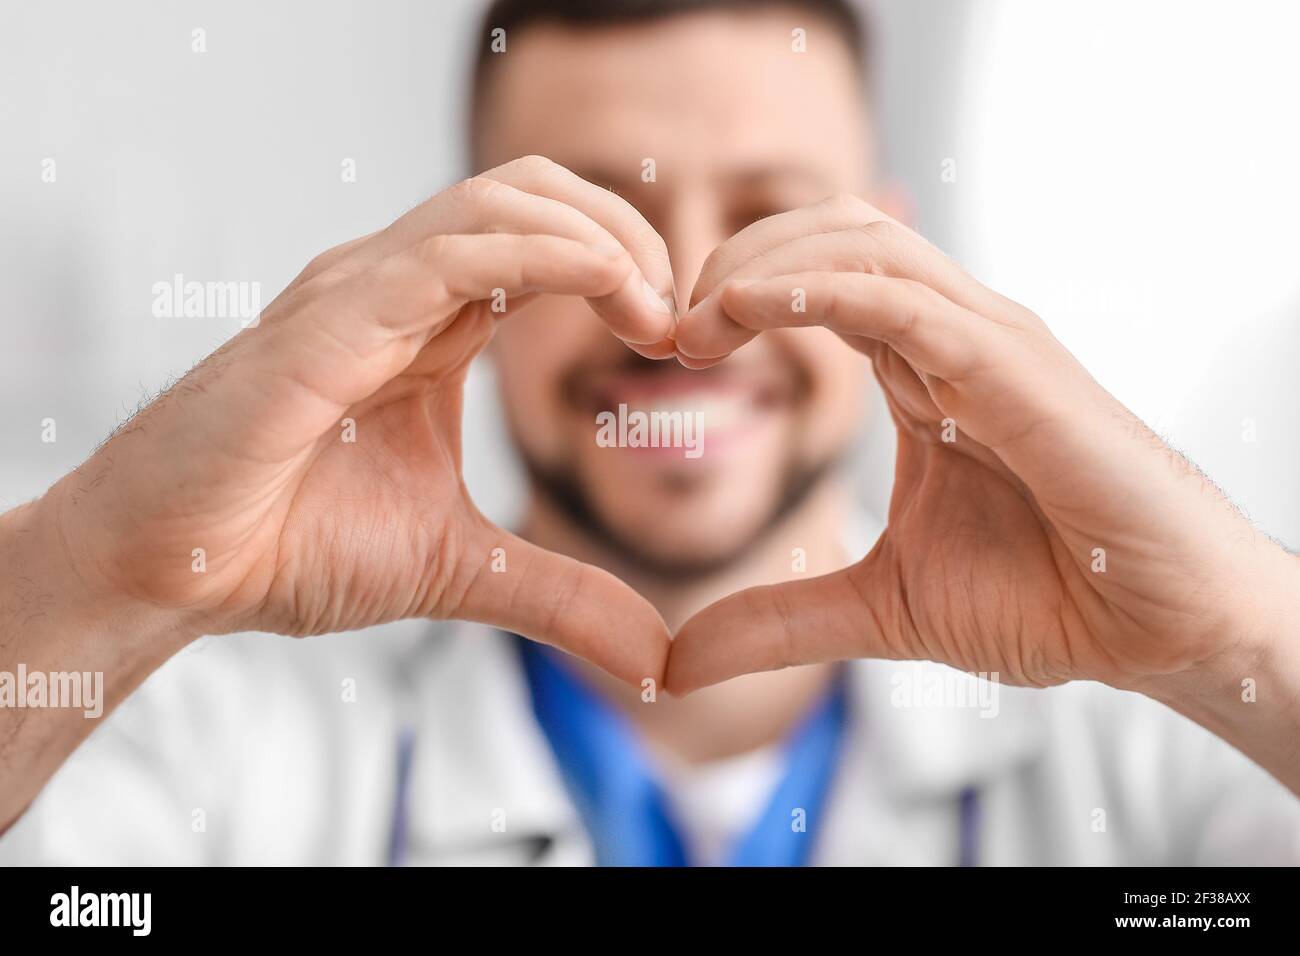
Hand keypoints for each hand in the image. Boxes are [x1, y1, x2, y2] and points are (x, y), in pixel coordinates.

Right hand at [44, 155, 677, 685]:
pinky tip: (607, 289)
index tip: (677, 338)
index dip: (624, 265)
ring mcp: (358, 294)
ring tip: (653, 309)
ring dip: (598, 237)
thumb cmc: (288, 547)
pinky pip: (449, 253)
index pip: (543, 237)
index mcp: (428, 324)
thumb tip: (657, 657)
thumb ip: (562, 597)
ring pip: (496, 202)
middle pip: (532, 192)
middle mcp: (395, 289)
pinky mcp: (327, 324)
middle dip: (627, 232)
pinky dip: (544, 255)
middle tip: (677, 315)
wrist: (171, 572)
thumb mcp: (463, 570)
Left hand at [667, 195, 1298, 702]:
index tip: (669, 349)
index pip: (817, 279)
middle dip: (737, 260)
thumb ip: (779, 622)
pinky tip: (749, 308)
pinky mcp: (1014, 366)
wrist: (1158, 629)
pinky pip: (905, 301)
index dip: (735, 295)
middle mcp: (953, 335)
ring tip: (696, 320)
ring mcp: (987, 341)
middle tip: (666, 326)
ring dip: (764, 263)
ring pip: (864, 246)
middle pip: (831, 236)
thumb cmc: (1046, 598)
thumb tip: (677, 664)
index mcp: (922, 369)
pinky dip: (819, 290)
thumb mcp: (878, 609)